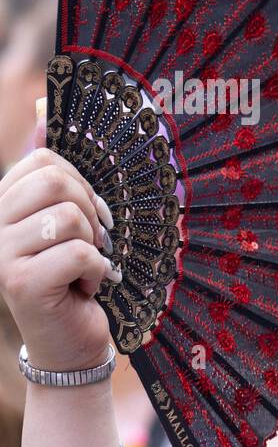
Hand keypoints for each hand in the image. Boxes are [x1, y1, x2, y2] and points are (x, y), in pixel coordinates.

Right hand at [0, 101, 119, 370]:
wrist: (71, 342)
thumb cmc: (76, 278)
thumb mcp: (69, 220)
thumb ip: (56, 170)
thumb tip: (44, 104)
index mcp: (2, 203)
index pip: (46, 161)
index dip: (82, 185)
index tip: (89, 216)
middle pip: (59, 183)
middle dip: (93, 214)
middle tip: (92, 244)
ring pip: (71, 217)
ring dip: (95, 246)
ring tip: (85, 269)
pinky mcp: (19, 282)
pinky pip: (80, 253)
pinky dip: (98, 272)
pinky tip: (84, 289)